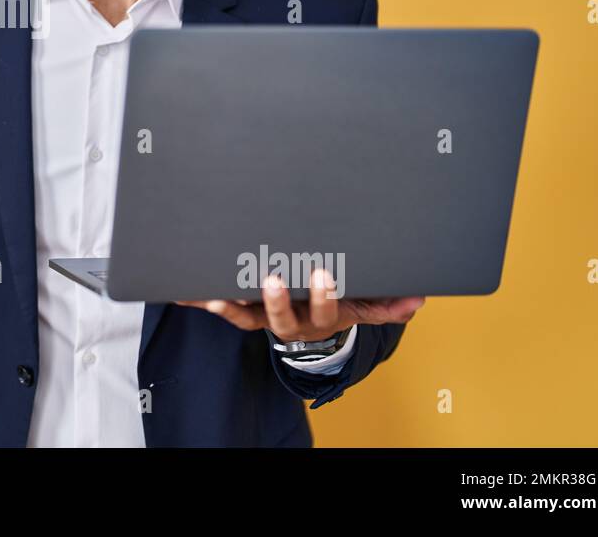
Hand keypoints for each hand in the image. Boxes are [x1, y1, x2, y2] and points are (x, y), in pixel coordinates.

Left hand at [174, 268, 425, 341]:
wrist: (305, 323)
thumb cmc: (332, 304)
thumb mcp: (361, 304)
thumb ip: (386, 304)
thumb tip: (418, 301)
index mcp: (321, 317)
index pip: (327, 309)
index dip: (325, 295)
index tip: (324, 273)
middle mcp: (290, 321)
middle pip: (281, 317)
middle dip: (277, 299)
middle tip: (271, 278)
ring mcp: (262, 317)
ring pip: (245, 316)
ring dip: (228, 305)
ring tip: (214, 292)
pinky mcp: (239, 310)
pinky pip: (218, 306)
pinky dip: (199, 298)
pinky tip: (179, 288)